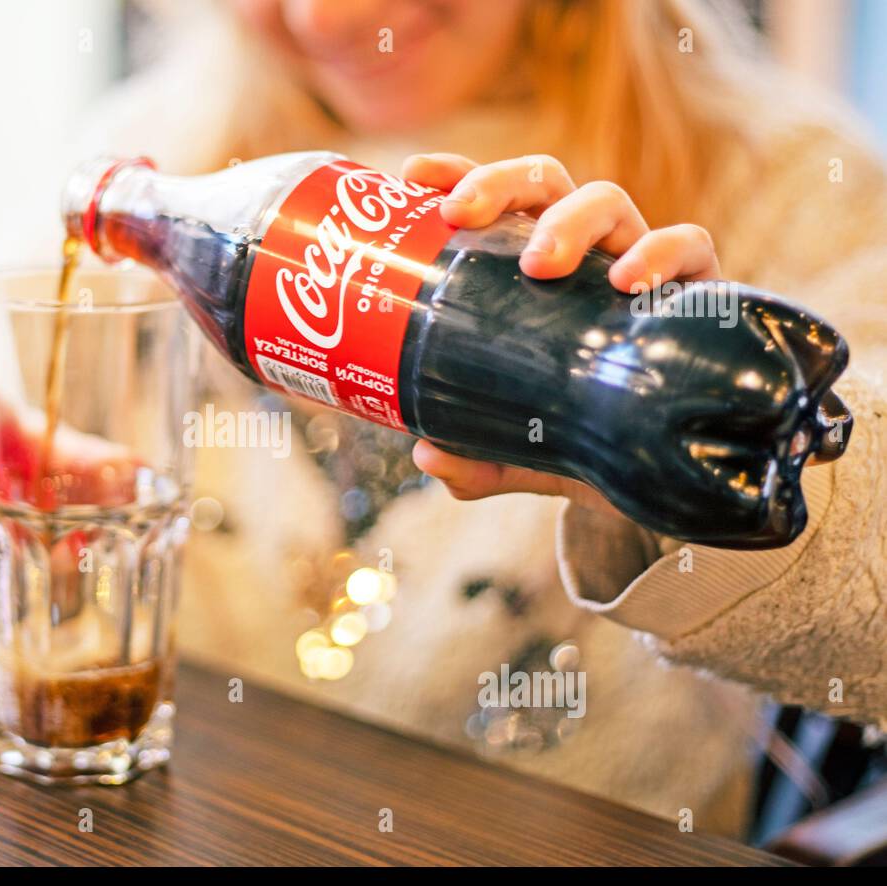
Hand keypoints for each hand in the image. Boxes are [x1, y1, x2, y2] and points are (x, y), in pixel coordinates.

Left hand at [400, 152, 722, 513]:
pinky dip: (663, 252)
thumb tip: (428, 455)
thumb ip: (476, 458)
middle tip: (461, 214)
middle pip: (543, 184)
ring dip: (570, 219)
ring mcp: (640, 267)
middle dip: (500, 183)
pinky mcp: (699, 294)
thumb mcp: (522, 456)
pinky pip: (692, 247)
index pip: (496, 206)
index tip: (414, 173)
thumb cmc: (585, 445)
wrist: (669, 484)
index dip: (457, 177)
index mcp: (531, 275)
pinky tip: (631, 283)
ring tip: (541, 263)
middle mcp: (584, 258)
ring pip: (608, 200)